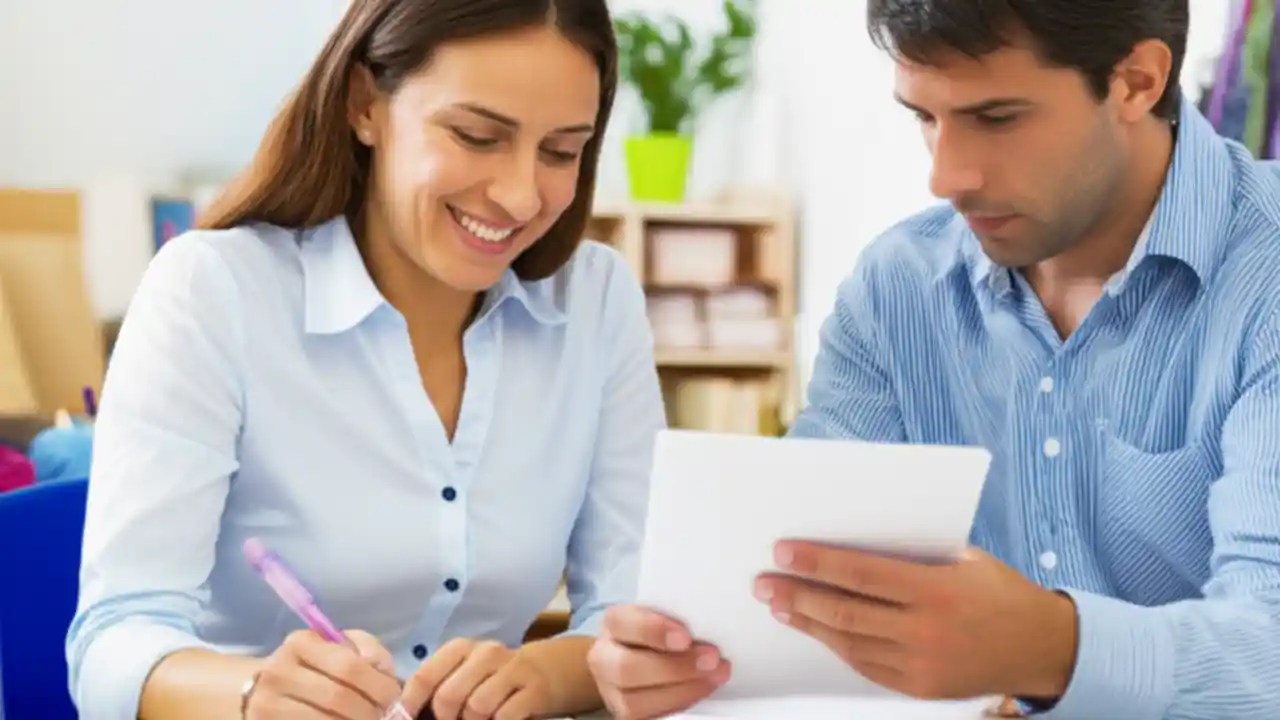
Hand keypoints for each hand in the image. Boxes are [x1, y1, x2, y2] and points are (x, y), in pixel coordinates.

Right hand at [245, 629, 402, 719]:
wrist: (261, 691)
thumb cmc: (312, 668)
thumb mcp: (337, 648)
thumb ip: (367, 651)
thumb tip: (385, 672)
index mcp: (300, 642)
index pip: (350, 666)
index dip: (380, 687)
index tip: (396, 700)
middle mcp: (278, 671)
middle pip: (338, 698)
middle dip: (370, 712)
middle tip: (387, 718)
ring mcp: (266, 703)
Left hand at [400, 638, 550, 719]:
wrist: (548, 671)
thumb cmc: (496, 677)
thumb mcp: (467, 672)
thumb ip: (440, 686)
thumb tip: (405, 713)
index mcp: (462, 648)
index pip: (425, 675)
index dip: (411, 703)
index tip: (407, 718)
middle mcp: (487, 653)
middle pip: (449, 696)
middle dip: (446, 718)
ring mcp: (513, 669)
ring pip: (477, 707)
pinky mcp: (535, 690)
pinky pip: (505, 716)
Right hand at [587, 605, 730, 719]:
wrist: (640, 654)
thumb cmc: (663, 628)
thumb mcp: (666, 611)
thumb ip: (681, 609)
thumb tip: (725, 602)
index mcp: (614, 623)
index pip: (624, 623)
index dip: (653, 631)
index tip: (686, 637)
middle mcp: (604, 657)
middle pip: (626, 669)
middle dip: (674, 668)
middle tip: (713, 659)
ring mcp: (612, 691)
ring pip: (634, 702)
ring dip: (682, 691)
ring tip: (716, 676)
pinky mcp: (625, 714)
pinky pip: (648, 718)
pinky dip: (679, 706)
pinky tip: (703, 692)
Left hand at [755, 543, 1077, 701]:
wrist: (1043, 647)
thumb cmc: (999, 591)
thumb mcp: (962, 558)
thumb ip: (911, 553)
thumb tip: (850, 537)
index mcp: (936, 590)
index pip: (861, 574)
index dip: (816, 563)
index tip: (782, 552)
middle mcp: (926, 631)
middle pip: (845, 612)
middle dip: (797, 595)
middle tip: (763, 583)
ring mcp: (922, 665)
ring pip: (849, 643)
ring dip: (808, 623)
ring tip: (780, 605)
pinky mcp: (920, 688)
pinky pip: (866, 666)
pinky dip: (838, 646)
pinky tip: (816, 629)